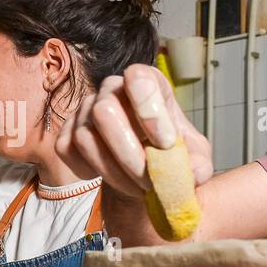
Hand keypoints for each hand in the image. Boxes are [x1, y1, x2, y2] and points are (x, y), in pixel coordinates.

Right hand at [55, 63, 212, 198]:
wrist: (144, 171)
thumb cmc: (171, 155)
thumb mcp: (195, 160)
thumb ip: (199, 165)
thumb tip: (194, 173)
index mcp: (148, 83)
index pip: (140, 78)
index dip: (150, 112)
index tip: (165, 143)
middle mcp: (112, 89)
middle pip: (105, 111)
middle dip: (130, 155)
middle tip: (150, 182)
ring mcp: (85, 109)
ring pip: (86, 138)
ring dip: (115, 172)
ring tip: (140, 188)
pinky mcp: (67, 132)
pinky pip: (69, 152)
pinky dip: (93, 172)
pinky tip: (117, 180)